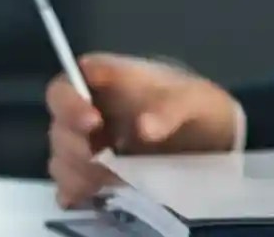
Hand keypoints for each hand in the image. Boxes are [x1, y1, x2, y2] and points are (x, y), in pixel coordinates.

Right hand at [45, 52, 240, 207]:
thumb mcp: (194, 99)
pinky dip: (78, 190)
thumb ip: (170, 108)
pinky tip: (97, 193)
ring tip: (110, 178)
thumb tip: (143, 128)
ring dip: (77, 170)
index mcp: (109, 79)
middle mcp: (92, 109)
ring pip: (62, 155)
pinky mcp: (96, 172)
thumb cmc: (197, 106)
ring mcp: (92, 142)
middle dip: (74, 143)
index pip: (69, 81)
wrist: (213, 137)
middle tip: (101, 158)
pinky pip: (71, 182)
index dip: (70, 102)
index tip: (93, 123)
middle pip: (60, 123)